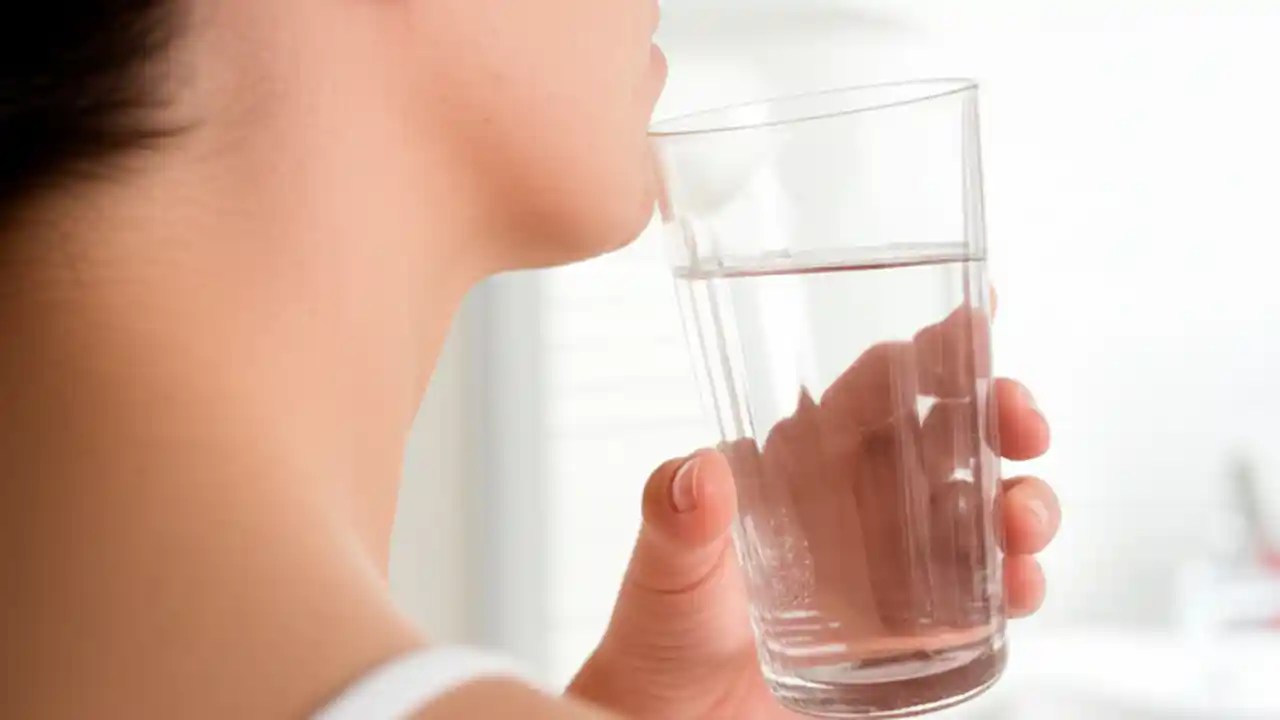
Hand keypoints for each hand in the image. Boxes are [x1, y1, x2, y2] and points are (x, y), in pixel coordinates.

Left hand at [568, 309, 1057, 719]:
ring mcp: (894, 557)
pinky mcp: (916, 619)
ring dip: (1020, 500)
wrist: (685, 716)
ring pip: (982, 505)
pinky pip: (984, 588)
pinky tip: (1019, 588)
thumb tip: (698, 474)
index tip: (979, 320)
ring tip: (1022, 522)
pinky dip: (1016, 581)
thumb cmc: (666, 626)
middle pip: (949, 433)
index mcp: (806, 458)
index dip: (930, 346)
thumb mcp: (666, 567)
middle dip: (999, 415)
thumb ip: (676, 520)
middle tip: (1024, 422)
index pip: (878, 383)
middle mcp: (859, 497)